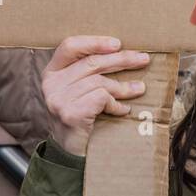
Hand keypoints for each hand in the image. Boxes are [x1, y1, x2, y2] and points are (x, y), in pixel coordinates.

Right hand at [41, 36, 149, 156]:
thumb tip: (123, 52)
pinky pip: (101, 98)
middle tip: (144, 59)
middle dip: (122, 59)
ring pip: (99, 81)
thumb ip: (89, 72)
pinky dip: (116, 104)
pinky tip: (123, 110)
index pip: (70, 46)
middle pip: (91, 62)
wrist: (70, 153)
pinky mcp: (70, 114)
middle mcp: (51, 83)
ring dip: (124, 86)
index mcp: (52, 72)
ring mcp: (59, 99)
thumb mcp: (79, 90)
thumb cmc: (81, 117)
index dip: (95, 42)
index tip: (118, 44)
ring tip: (139, 89)